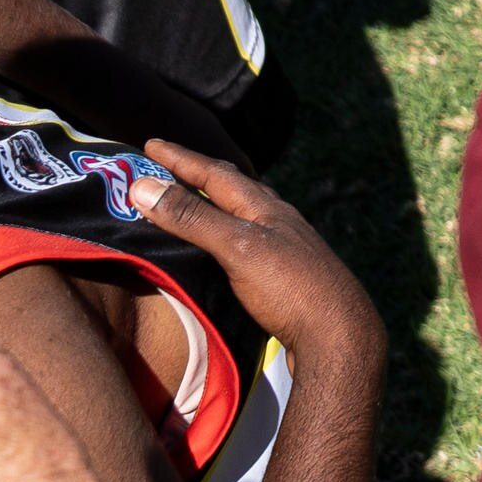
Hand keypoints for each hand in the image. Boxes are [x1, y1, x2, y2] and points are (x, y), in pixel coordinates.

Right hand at [117, 142, 378, 370]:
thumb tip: (141, 185)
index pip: (216, 173)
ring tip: (198, 202)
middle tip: (172, 165)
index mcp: (265, 208)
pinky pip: (252, 242)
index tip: (151, 143)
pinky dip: (230, 235)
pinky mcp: (290, 277)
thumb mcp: (237, 247)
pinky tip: (227, 250)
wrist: (341, 337)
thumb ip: (192, 218)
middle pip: (235, 188)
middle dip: (201, 174)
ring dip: (218, 204)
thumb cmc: (290, 289)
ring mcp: (288, 248)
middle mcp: (279, 221)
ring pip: (248, 214)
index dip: (181, 158)